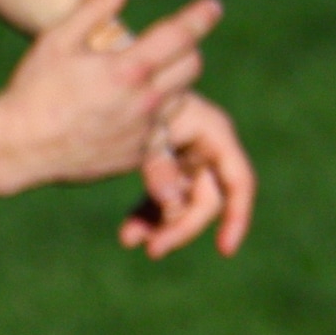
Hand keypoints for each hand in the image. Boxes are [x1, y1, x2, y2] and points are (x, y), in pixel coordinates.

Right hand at [0, 0, 217, 194]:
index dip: (200, 17)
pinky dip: (155, 120)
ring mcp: (141, 131)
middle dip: (185, 51)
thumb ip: (94, 6)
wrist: (13, 149)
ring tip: (143, 83)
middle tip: (168, 47)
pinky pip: (162, 133)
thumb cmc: (31, 90)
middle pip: (191, 66)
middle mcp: (143, 101)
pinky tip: (130, 116)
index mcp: (127, 68)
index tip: (212, 6)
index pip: (181, 34)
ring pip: (180, 100)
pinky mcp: (134, 156)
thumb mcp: (56, 41)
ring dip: (170, 86)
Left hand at [122, 89, 255, 257]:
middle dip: (182, 227)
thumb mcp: (141, 130)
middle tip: (152, 250)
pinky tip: (129, 234)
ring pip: (183, 203)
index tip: (224, 249)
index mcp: (210, 129)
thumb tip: (173, 202)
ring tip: (130, 241)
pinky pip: (164, 198)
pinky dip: (149, 216)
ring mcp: (185, 155)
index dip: (237, 215)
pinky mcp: (164, 164)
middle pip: (207, 198)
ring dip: (162, 226)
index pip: (237, 179)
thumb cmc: (121, 97)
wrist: (98, 84)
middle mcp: (204, 143)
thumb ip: (158, 165)